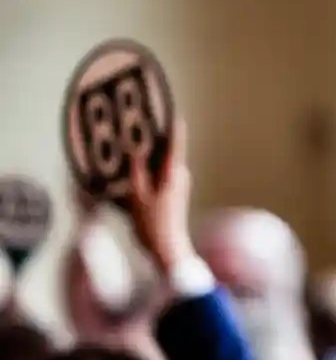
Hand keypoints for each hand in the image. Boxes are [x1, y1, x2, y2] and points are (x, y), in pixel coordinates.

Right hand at [125, 119, 194, 275]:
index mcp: (174, 174)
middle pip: (167, 150)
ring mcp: (177, 185)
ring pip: (161, 162)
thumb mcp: (138, 196)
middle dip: (154, 137)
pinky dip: (147, 168)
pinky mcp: (171, 194)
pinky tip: (133, 168)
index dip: (174, 126)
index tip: (174, 109)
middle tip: (139, 121)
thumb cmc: (152, 225)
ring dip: (148, 154)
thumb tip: (136, 150)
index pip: (175, 144)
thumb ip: (137, 171)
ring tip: (132, 142)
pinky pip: (158, 174)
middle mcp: (179, 177)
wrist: (167, 250)